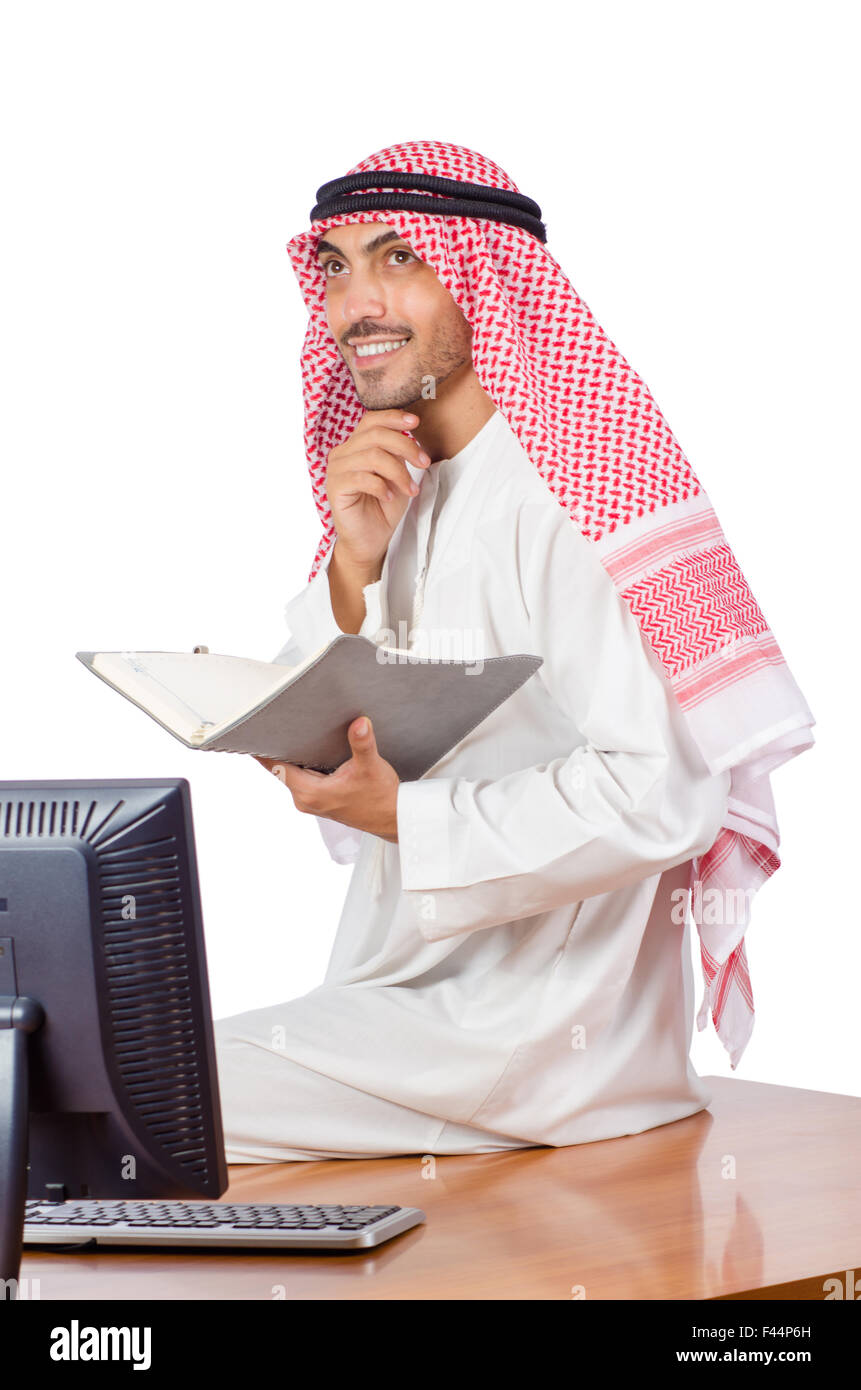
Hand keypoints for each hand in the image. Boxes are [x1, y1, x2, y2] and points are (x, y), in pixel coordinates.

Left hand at [255, 716, 399, 842]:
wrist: (393, 818)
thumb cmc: (381, 798)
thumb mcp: (370, 766)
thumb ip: (362, 743)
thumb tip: (359, 723)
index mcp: (310, 793)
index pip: (276, 768)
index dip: (263, 750)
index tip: (253, 733)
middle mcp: (306, 799)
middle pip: (281, 768)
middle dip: (280, 747)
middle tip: (277, 721)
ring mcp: (312, 800)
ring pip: (292, 772)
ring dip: (294, 756)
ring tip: (294, 732)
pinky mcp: (320, 799)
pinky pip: (303, 777)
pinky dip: (304, 764)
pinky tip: (313, 751)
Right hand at [326, 409, 431, 571]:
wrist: (371, 540)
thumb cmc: (383, 507)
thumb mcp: (397, 474)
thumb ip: (397, 453)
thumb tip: (408, 435)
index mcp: (356, 446)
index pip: (371, 420)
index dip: (393, 417)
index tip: (416, 422)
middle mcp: (343, 453)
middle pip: (375, 435)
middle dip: (405, 446)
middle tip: (424, 463)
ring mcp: (336, 470)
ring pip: (372, 456)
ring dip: (398, 472)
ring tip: (411, 490)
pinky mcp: (335, 488)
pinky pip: (362, 478)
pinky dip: (382, 486)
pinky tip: (389, 497)